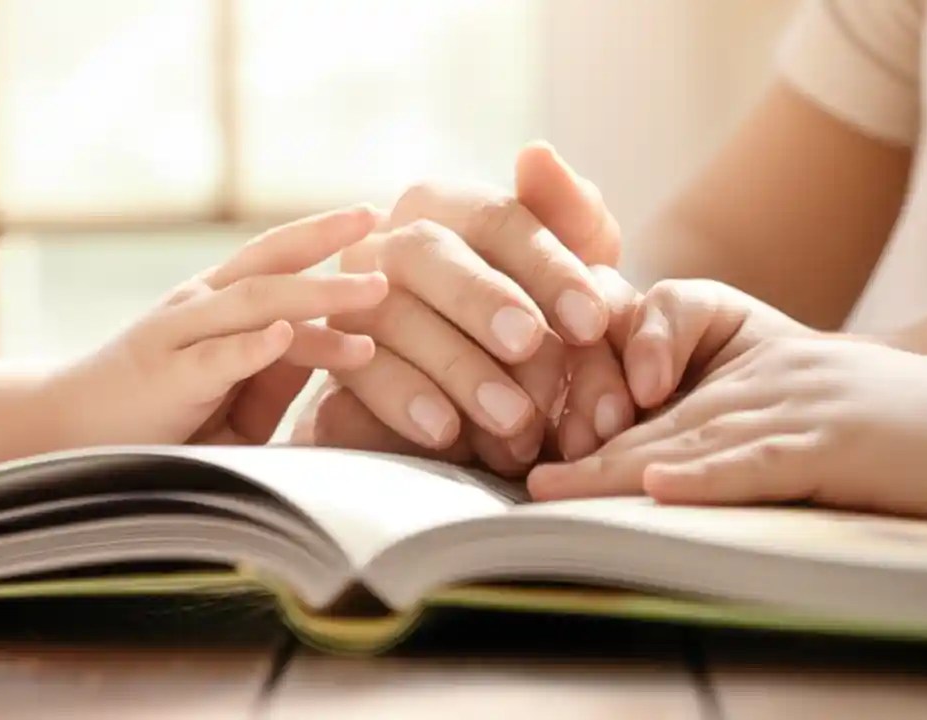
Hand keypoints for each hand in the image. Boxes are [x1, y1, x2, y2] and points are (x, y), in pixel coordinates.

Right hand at [50, 206, 388, 446]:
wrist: (60, 436)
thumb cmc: (156, 422)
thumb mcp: (232, 396)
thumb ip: (276, 374)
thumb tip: (340, 351)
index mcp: (215, 305)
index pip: (279, 264)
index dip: (327, 242)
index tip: (384, 229)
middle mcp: (198, 307)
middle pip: (270, 260)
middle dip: (325, 236)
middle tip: (379, 215)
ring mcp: (178, 338)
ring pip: (255, 302)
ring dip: (317, 294)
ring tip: (371, 290)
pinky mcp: (164, 380)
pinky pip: (213, 359)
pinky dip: (249, 348)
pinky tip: (285, 335)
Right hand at [298, 143, 634, 474]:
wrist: (476, 404)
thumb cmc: (535, 325)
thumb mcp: (571, 275)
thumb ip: (571, 218)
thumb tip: (536, 152)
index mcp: (448, 205)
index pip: (496, 217)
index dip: (548, 267)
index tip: (593, 321)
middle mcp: (391, 240)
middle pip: (427, 252)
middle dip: (483, 299)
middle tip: (531, 346)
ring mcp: (351, 296)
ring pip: (389, 311)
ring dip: (455, 364)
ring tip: (512, 417)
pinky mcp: (333, 355)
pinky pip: (356, 369)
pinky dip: (404, 399)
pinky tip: (446, 430)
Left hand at [529, 280, 926, 519]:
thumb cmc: (876, 418)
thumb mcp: (786, 394)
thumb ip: (717, 413)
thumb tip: (646, 459)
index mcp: (735, 358)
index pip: (641, 372)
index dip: (584, 404)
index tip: (527, 443)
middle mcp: (752, 375)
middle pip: (649, 409)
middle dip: (576, 440)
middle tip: (511, 467)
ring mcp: (791, 405)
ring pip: (691, 433)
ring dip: (618, 466)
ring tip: (552, 487)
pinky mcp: (835, 444)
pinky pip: (764, 460)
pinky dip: (712, 476)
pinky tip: (663, 488)